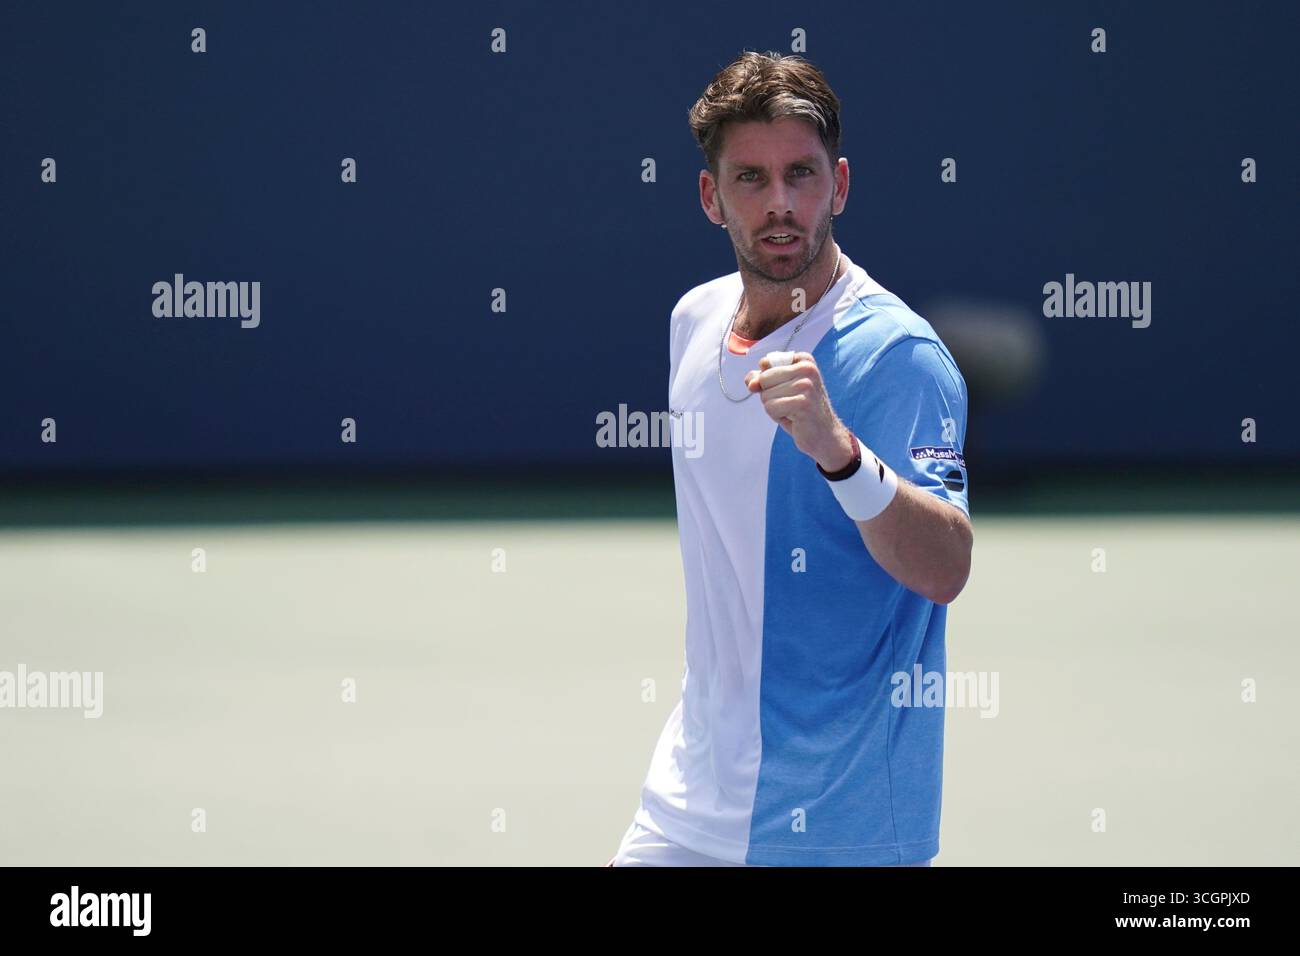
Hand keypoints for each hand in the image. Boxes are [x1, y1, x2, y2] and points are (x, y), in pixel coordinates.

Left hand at [744, 351, 855, 470]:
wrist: (824, 435)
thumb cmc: (800, 412)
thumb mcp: (779, 390)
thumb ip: (761, 379)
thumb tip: (751, 383)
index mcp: (803, 359)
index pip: (765, 364)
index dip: (769, 383)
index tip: (789, 390)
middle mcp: (807, 368)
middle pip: (764, 379)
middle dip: (770, 396)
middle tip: (791, 404)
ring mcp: (806, 384)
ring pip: (766, 395)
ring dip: (775, 408)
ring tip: (794, 412)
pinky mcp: (803, 402)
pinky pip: (771, 408)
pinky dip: (777, 416)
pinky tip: (795, 419)